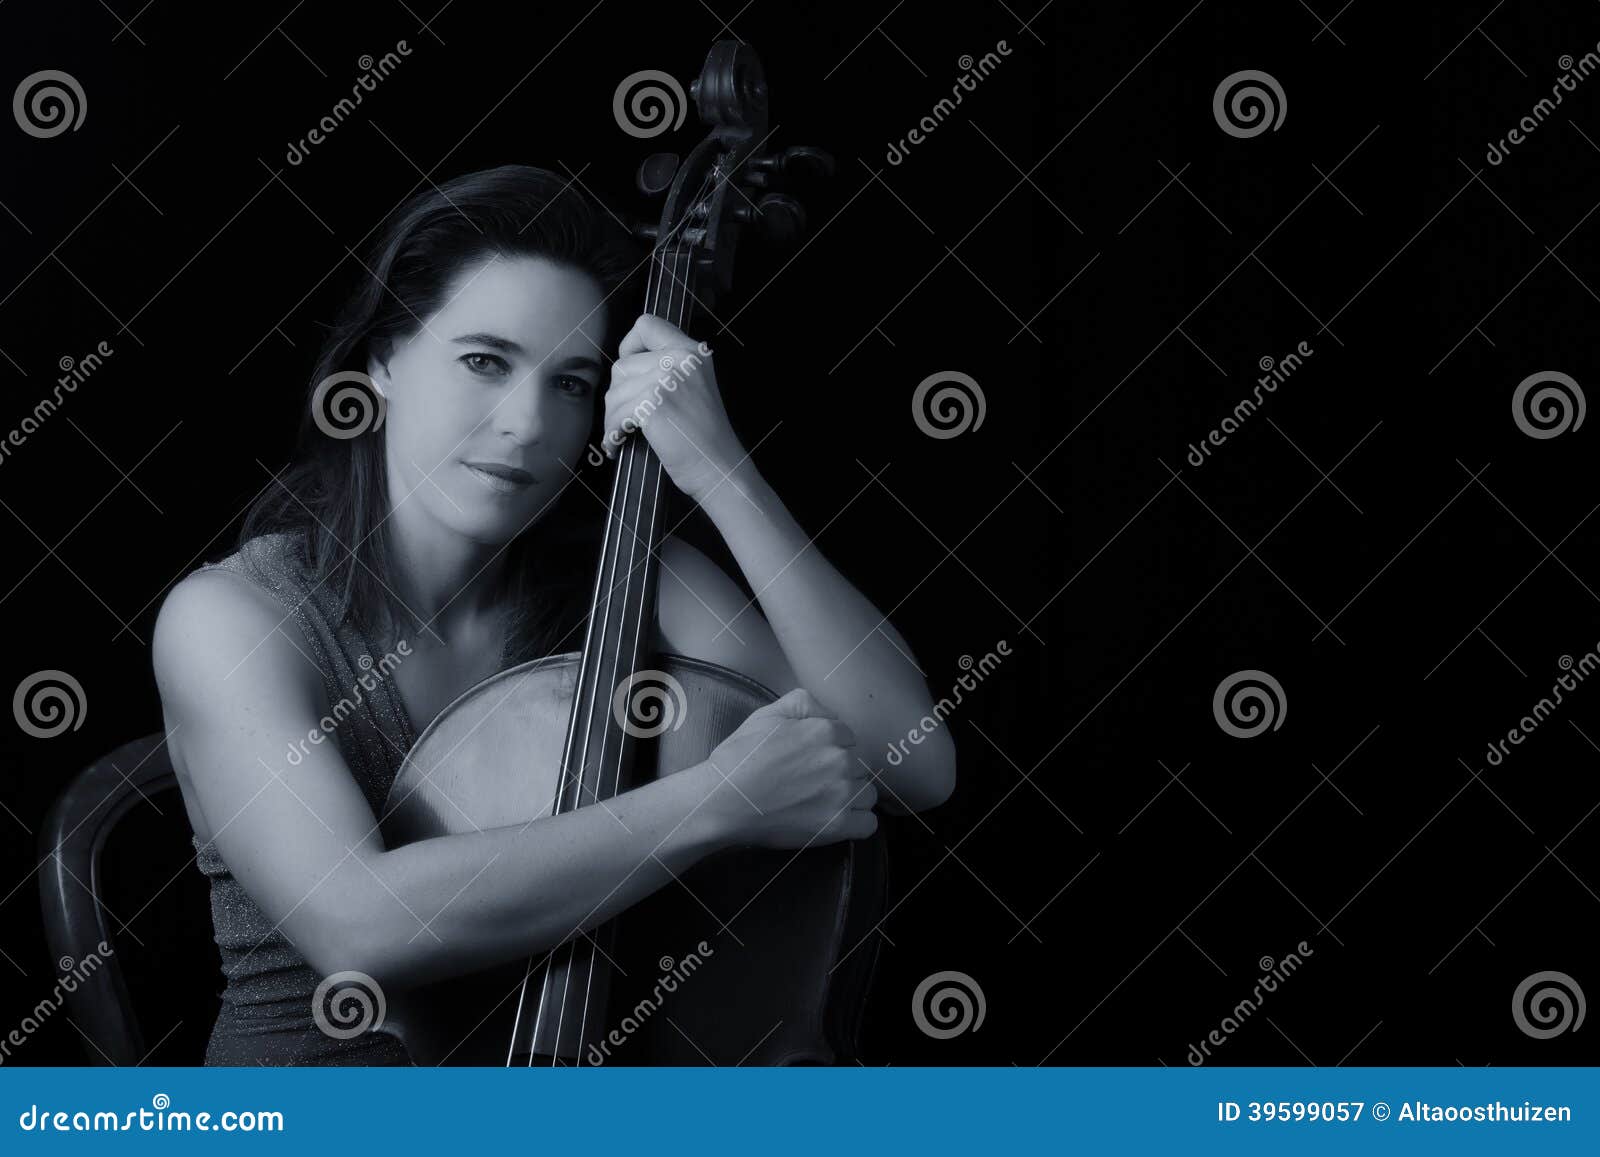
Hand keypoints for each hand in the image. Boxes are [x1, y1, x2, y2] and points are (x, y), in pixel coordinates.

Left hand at [601, 313, 743, 500]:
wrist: (719, 468)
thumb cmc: (704, 438)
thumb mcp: (695, 387)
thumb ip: (668, 369)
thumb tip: (624, 369)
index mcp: (692, 352)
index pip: (646, 325)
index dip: (629, 346)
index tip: (629, 373)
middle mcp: (681, 360)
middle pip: (622, 366)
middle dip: (617, 396)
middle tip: (625, 418)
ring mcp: (667, 380)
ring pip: (615, 393)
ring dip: (612, 418)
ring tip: (622, 434)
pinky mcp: (654, 404)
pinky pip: (616, 415)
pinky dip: (611, 434)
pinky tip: (618, 445)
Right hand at [695, 688, 878, 848]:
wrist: (722, 801)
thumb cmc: (740, 758)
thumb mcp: (767, 714)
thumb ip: (804, 703)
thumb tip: (830, 714)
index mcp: (825, 731)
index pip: (849, 738)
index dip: (832, 748)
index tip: (813, 760)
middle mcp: (840, 760)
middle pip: (859, 765)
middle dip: (842, 772)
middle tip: (814, 782)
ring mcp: (841, 794)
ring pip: (867, 793)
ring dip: (852, 797)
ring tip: (823, 802)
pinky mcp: (837, 826)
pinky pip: (867, 824)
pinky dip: (856, 823)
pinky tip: (837, 819)